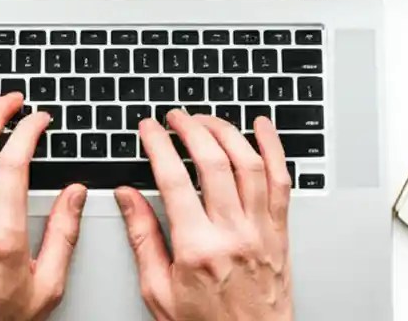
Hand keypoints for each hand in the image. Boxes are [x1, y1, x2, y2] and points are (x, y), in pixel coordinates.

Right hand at [116, 111, 293, 320]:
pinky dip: (273, 147)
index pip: (172, 179)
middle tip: (175, 117)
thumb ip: (142, 238)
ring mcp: (260, 230)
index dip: (158, 144)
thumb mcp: (158, 290)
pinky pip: (281, 180)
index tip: (149, 128)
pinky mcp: (280, 231)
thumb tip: (126, 197)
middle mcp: (232, 234)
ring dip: (226, 131)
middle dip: (190, 128)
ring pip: (248, 163)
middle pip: (212, 161)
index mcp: (197, 248)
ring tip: (206, 120)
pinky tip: (262, 128)